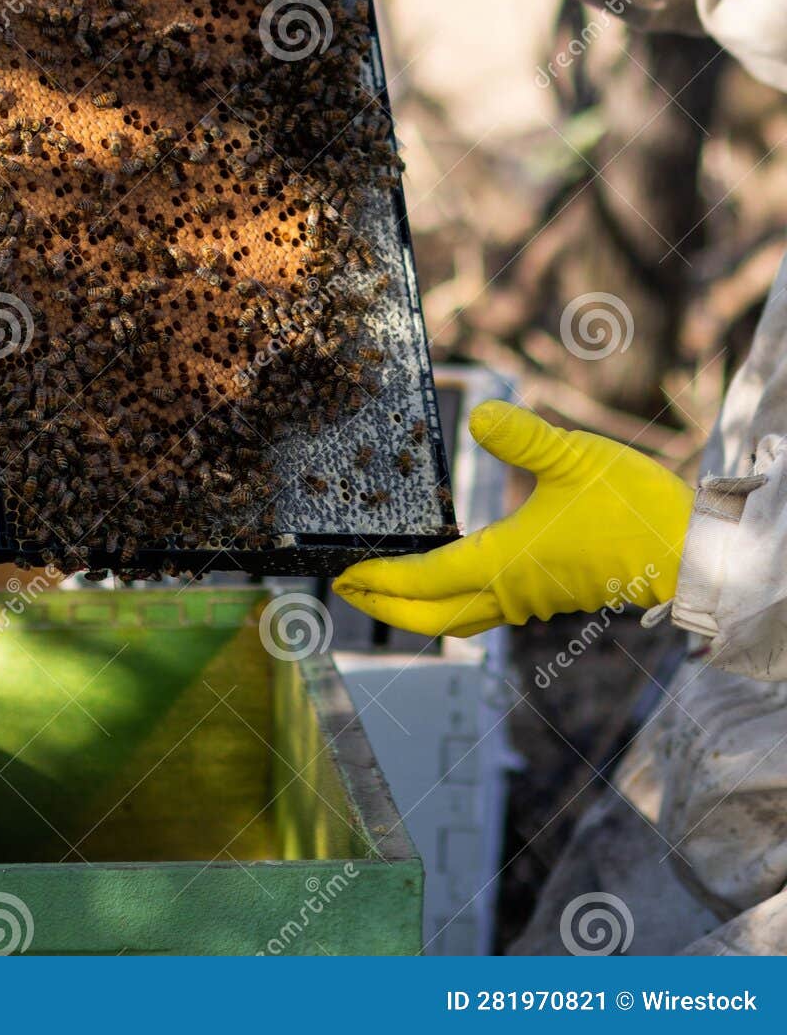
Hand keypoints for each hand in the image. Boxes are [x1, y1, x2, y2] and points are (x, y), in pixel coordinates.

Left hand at [332, 401, 693, 635]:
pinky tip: (452, 576)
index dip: (382, 580)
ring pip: (460, 619)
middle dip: (387, 607)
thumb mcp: (574, 456)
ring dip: (418, 608)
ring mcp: (532, 599)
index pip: (425, 580)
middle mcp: (511, 591)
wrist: (689, 550)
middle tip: (347, 589)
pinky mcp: (551, 596)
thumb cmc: (633, 505)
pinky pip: (486, 611)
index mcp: (505, 562)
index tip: (345, 575)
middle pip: (433, 617)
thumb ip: (522, 437)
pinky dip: (453, 602)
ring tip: (388, 587)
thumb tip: (480, 414)